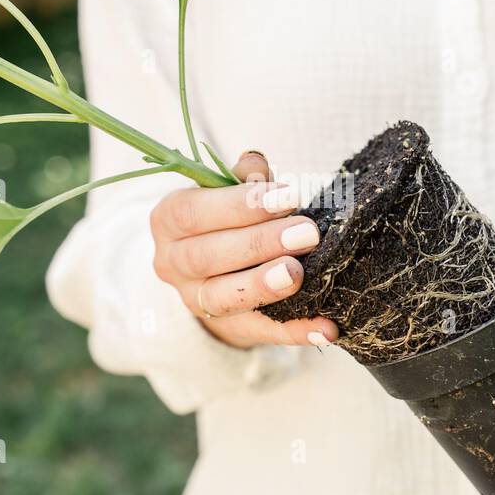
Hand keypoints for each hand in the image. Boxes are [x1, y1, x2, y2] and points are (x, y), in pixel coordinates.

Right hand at [150, 151, 339, 349]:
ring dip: (263, 286)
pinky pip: (262, 332)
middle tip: (307, 233)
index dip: (239, 205)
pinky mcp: (229, 329)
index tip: (287, 196)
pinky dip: (296, 331)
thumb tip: (255, 162)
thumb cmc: (225, 217)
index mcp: (168, 221)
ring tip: (298, 273)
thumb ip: (241, 178)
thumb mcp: (225, 191)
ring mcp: (196, 301)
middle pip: (207, 256)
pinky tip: (326, 327)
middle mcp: (173, 264)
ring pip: (223, 298)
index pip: (193, 212)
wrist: (213, 269)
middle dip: (259, 243)